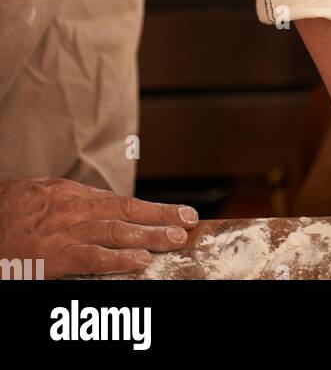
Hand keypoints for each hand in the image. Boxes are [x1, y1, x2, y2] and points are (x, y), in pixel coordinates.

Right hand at [0, 177, 198, 278]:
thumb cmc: (7, 210)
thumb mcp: (42, 195)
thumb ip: (72, 202)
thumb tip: (101, 207)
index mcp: (73, 193)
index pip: (122, 201)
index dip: (153, 209)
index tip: (179, 213)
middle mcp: (74, 208)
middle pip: (126, 211)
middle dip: (160, 217)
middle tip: (188, 223)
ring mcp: (64, 231)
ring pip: (116, 231)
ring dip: (149, 236)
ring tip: (175, 239)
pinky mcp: (52, 255)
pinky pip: (91, 257)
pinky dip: (117, 259)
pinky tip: (139, 261)